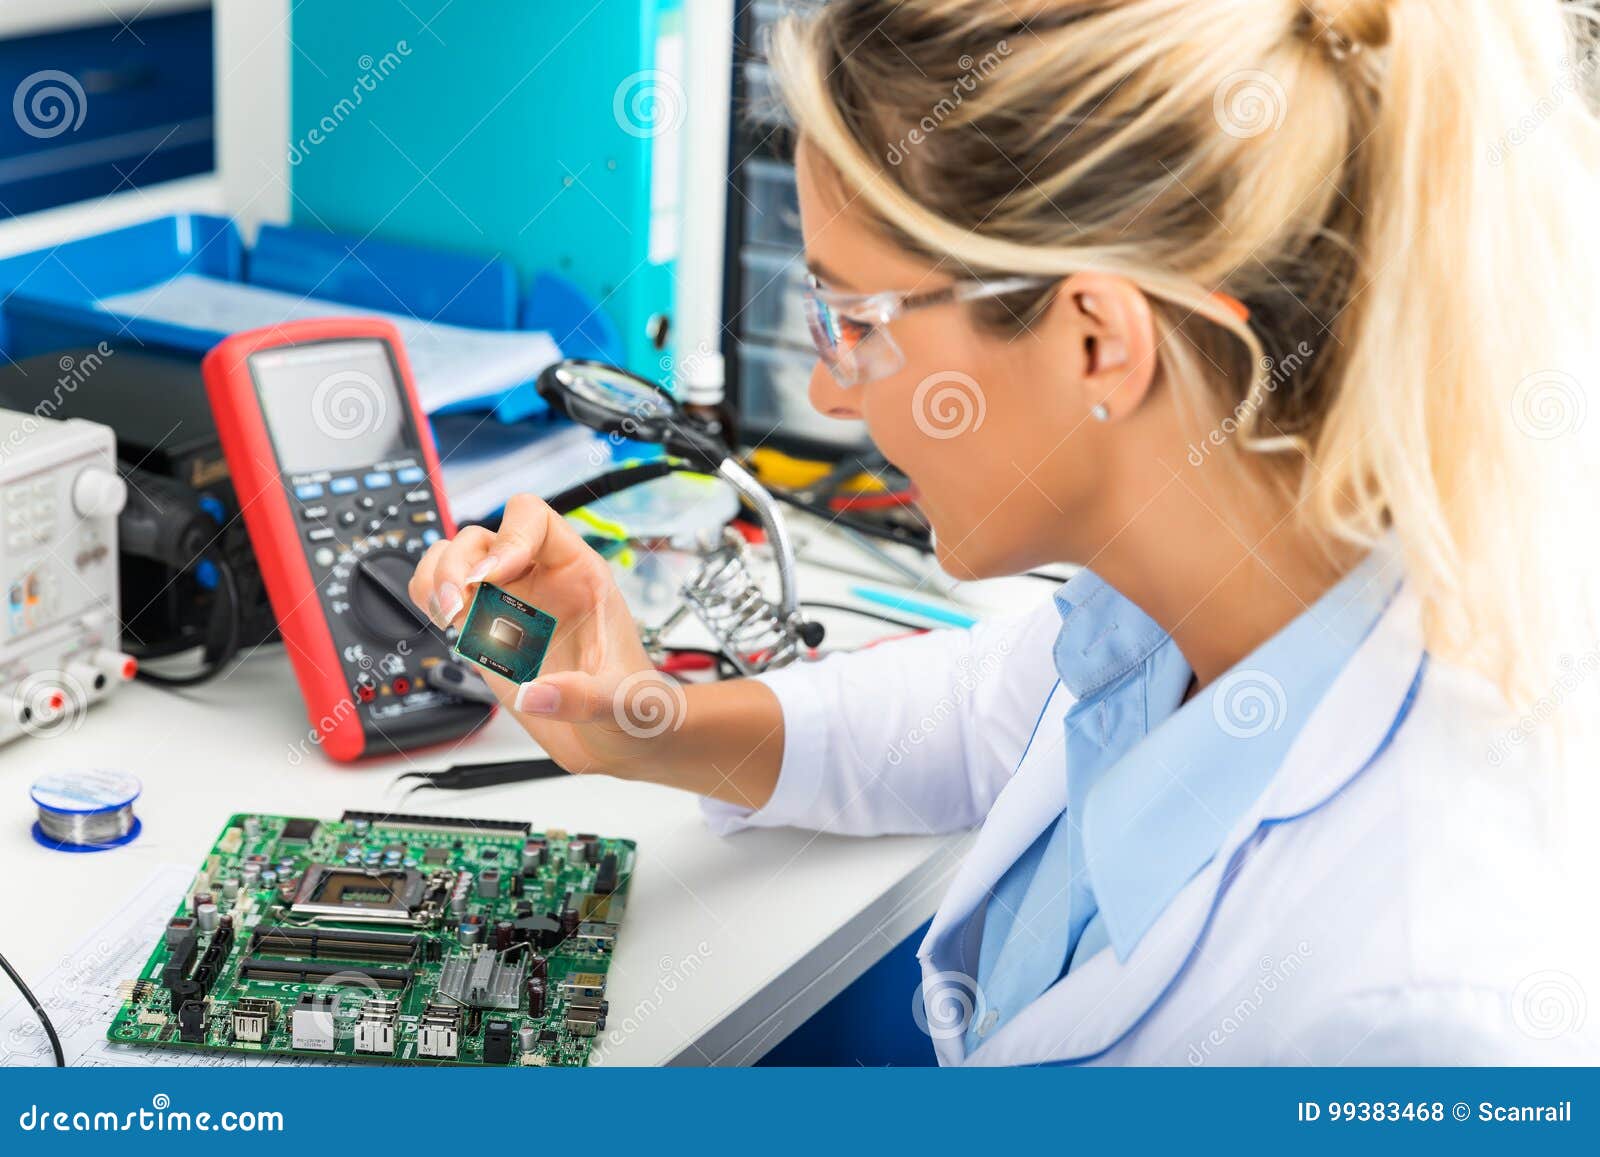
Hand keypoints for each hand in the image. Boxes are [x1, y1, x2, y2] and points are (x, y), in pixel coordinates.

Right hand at [407, 494, 686, 778]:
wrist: (622, 738)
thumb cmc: (635, 706)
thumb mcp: (624, 703)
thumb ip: (585, 697)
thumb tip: (533, 694)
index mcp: (580, 575)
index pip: (535, 520)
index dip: (508, 538)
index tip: (490, 578)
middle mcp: (540, 582)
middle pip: (483, 537)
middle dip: (460, 564)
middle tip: (458, 606)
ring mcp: (509, 606)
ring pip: (456, 559)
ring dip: (438, 578)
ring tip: (448, 616)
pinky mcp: (486, 635)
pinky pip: (445, 596)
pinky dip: (429, 599)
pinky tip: (446, 625)